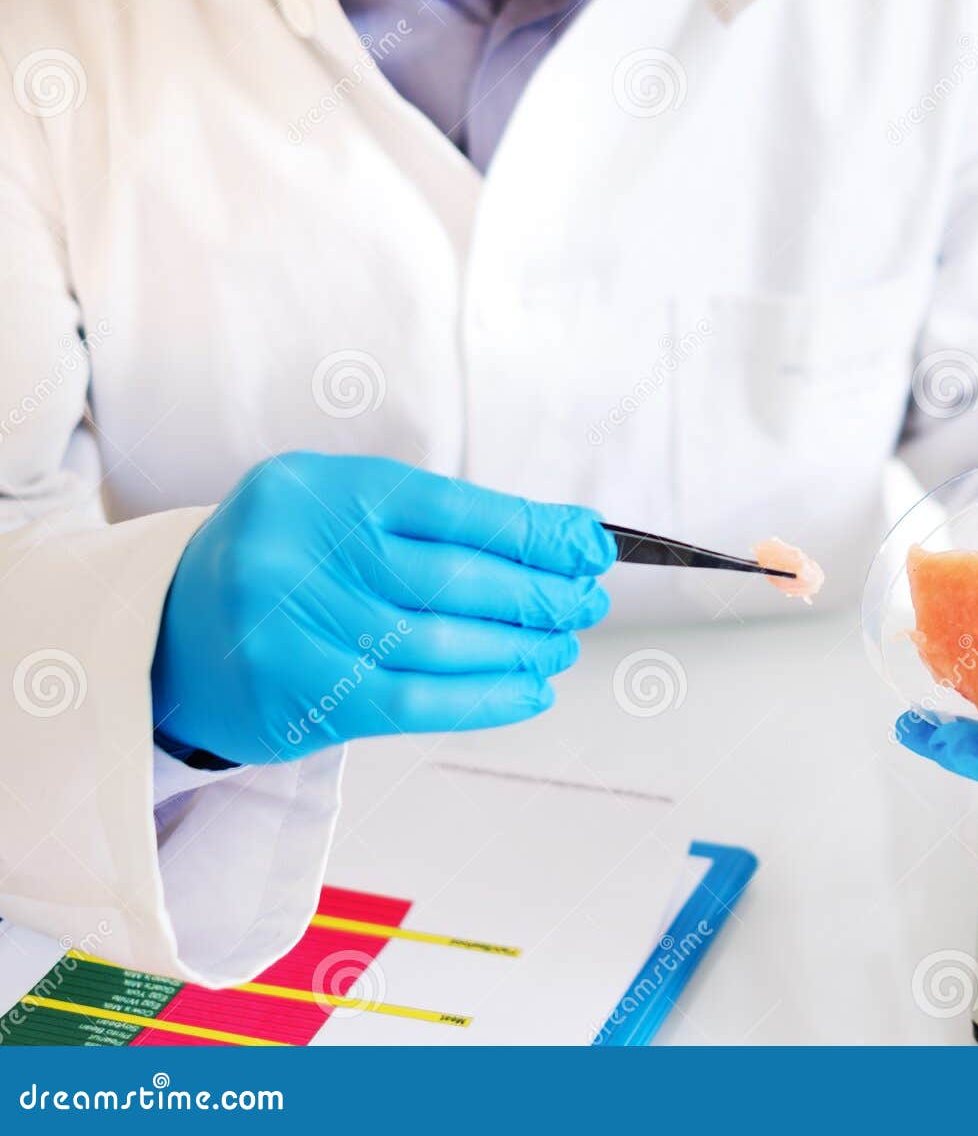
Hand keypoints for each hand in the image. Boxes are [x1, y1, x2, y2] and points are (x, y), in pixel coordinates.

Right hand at [152, 453, 614, 765]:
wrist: (173, 635)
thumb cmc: (287, 565)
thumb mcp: (342, 511)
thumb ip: (435, 522)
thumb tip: (562, 542)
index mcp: (318, 489)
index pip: (454, 508)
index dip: (534, 531)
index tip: (590, 546)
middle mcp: (296, 553)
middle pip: (454, 578)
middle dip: (539, 593)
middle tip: (586, 601)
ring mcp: (290, 629)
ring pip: (443, 643)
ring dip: (522, 649)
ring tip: (561, 645)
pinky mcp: (296, 699)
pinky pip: (417, 702)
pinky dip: (488, 699)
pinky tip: (531, 690)